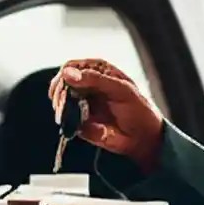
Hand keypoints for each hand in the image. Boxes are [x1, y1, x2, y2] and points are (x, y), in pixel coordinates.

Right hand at [48, 58, 164, 172]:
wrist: (144, 137)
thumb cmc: (138, 109)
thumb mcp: (121, 90)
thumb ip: (95, 79)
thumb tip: (67, 73)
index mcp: (99, 70)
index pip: (72, 66)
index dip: (65, 75)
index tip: (66, 88)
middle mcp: (88, 84)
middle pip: (62, 82)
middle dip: (59, 92)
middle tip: (63, 103)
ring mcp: (82, 102)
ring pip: (60, 99)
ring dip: (60, 106)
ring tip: (68, 113)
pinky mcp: (80, 120)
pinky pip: (65, 117)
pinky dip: (65, 119)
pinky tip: (71, 121)